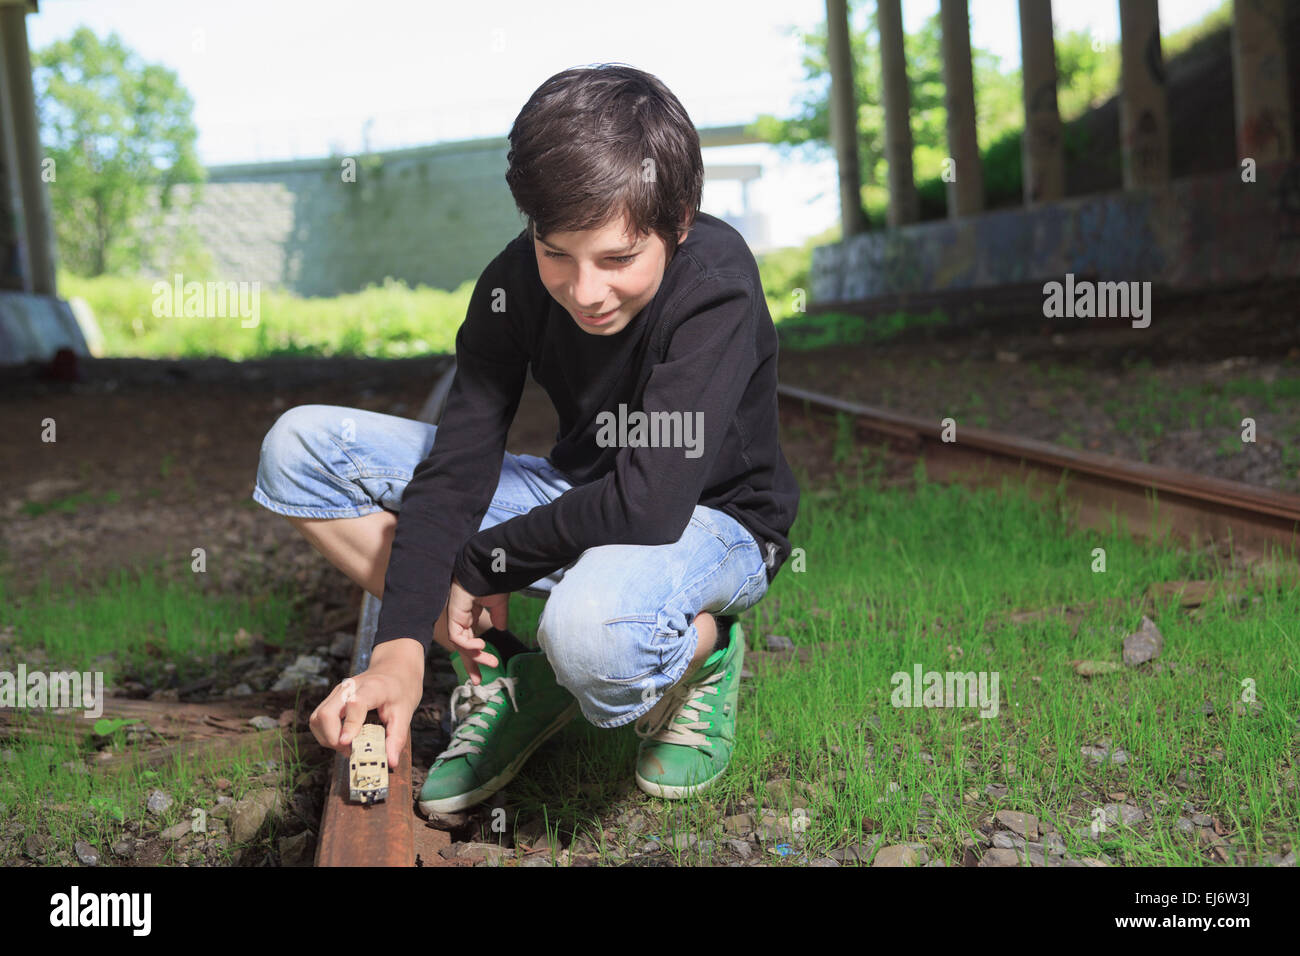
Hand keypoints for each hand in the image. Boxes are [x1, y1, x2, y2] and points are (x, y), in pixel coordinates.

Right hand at [308, 638, 422, 769]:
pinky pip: (318, 719)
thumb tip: (390, 762)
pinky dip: (326, 733)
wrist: (394, 668)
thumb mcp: (405, 712)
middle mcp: (349, 688)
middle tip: (350, 750)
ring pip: (317, 718)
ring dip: (327, 738)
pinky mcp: (332, 699)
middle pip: (326, 713)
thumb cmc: (400, 689)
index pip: (355, 705)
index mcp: (371, 688)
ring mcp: (337, 692)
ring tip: (348, 746)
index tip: (348, 744)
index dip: (349, 725)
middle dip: (333, 738)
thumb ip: (396, 738)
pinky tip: (343, 738)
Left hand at [446, 575, 508, 684]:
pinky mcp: (454, 615)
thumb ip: (499, 617)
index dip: (476, 657)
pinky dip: (468, 644)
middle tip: (478, 680)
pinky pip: (458, 636)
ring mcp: (456, 617)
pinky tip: (481, 645)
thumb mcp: (499, 605)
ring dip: (475, 655)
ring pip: (462, 644)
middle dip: (471, 664)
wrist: (487, 570)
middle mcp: (461, 618)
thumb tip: (501, 629)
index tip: (481, 674)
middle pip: (463, 647)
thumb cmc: (492, 582)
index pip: (471, 640)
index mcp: (470, 615)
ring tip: (491, 662)